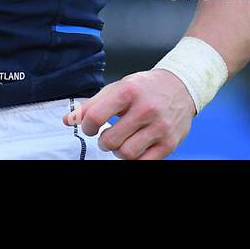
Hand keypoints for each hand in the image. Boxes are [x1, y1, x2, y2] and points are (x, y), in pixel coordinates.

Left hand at [63, 69, 195, 159]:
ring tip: (122, 141)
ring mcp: (160, 127)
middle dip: (103, 141)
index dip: (87, 126)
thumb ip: (91, 104)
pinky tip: (134, 147)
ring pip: (126, 154)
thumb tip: (68, 120)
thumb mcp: (117, 88)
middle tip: (107, 135)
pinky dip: (134, 158)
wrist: (181, 86)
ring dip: (118, 151)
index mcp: (129, 91)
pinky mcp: (170, 143)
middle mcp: (146, 109)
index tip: (90, 127)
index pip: (96, 116)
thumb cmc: (144, 88)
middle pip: (110, 140)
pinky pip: (144, 162)